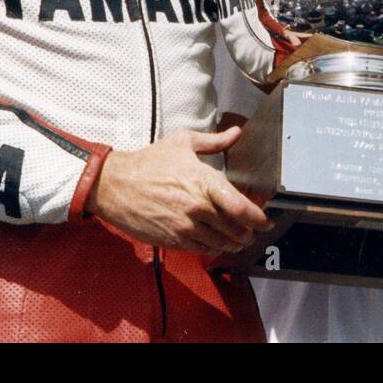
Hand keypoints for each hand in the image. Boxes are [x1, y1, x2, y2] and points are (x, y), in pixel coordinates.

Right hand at [86, 126, 272, 253]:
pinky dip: (213, 249)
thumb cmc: (149, 162)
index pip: (240, 206)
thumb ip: (213, 141)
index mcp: (204, 181)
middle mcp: (198, 206)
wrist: (115, 185)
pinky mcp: (173, 239)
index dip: (258, 217)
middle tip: (254, 232)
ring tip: (239, 241)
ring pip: (220, 242)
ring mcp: (185, 226)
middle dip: (248, 232)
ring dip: (234, 243)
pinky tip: (217, 244)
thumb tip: (235, 132)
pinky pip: (201, 249)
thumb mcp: (182, 142)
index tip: (266, 220)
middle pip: (235, 228)